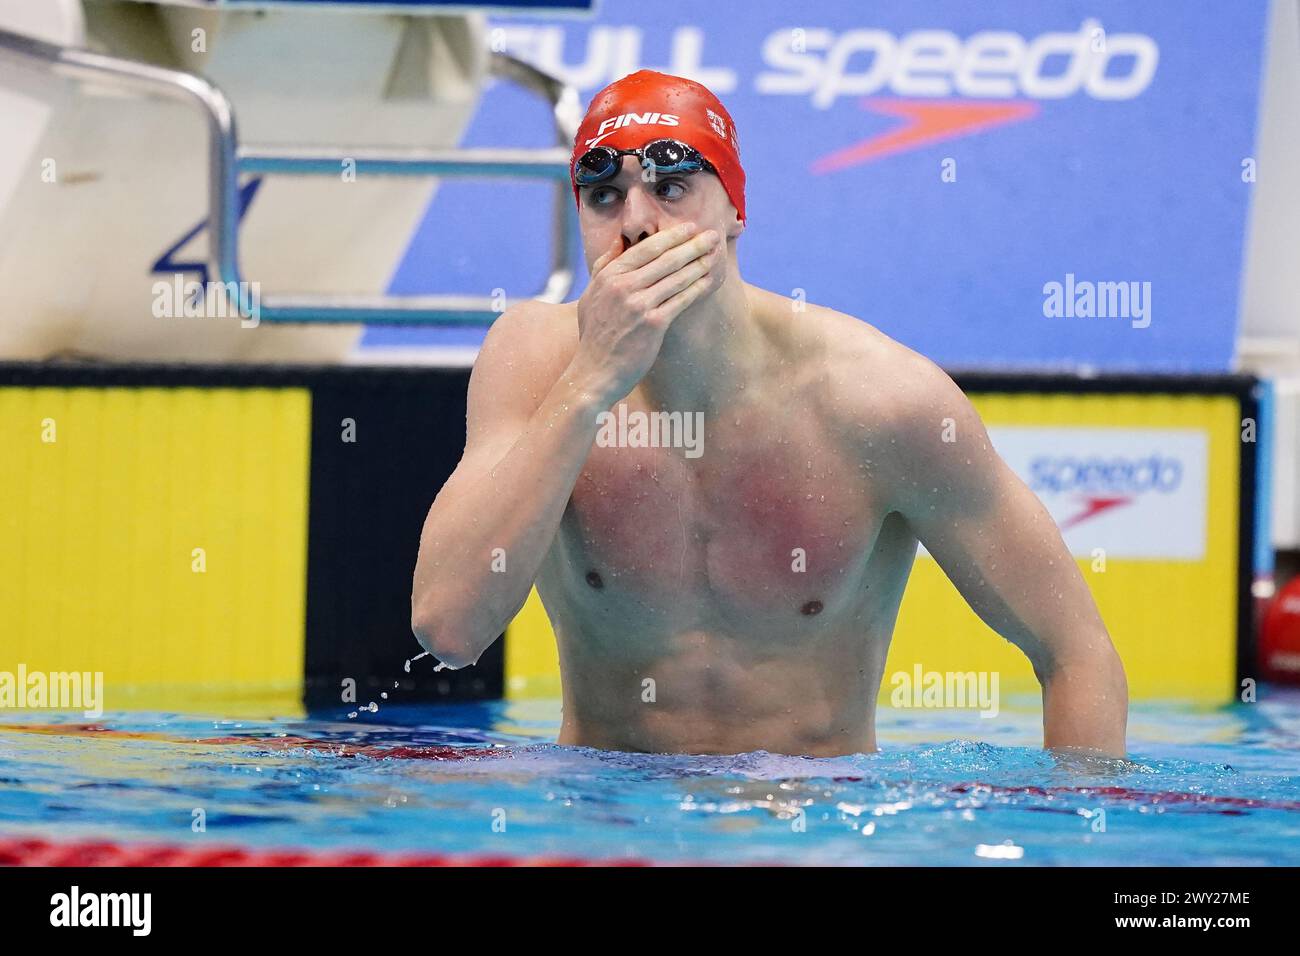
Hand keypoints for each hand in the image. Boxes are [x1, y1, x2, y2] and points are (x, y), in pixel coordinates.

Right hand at [571, 221, 723, 400]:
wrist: (596, 372)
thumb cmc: (594, 335)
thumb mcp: (590, 295)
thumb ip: (603, 266)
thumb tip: (618, 241)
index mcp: (608, 276)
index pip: (645, 248)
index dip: (671, 236)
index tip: (690, 228)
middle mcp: (623, 286)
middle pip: (665, 259)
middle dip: (692, 245)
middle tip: (712, 236)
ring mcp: (638, 305)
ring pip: (676, 278)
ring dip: (699, 264)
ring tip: (715, 255)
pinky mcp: (653, 324)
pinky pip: (681, 300)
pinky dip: (697, 288)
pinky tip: (709, 280)